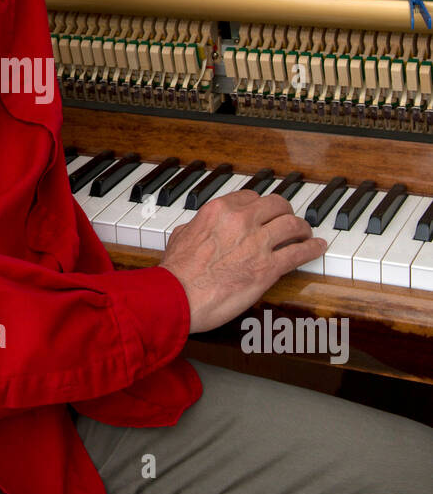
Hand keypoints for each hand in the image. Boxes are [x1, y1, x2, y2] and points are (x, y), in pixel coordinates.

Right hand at [158, 188, 327, 333]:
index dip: (261, 205)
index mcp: (220, 210)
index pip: (251, 197)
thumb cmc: (176, 272)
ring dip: (303, 229)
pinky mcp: (269, 268)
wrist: (179, 296)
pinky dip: (312, 249)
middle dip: (285, 212)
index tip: (265, 212)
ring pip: (292, 225)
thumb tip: (195, 228)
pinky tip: (318, 247)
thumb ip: (194, 227)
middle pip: (277, 205)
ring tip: (307, 233)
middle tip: (288, 219)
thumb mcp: (180, 236)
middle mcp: (242, 220)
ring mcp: (258, 243)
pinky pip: (299, 253)